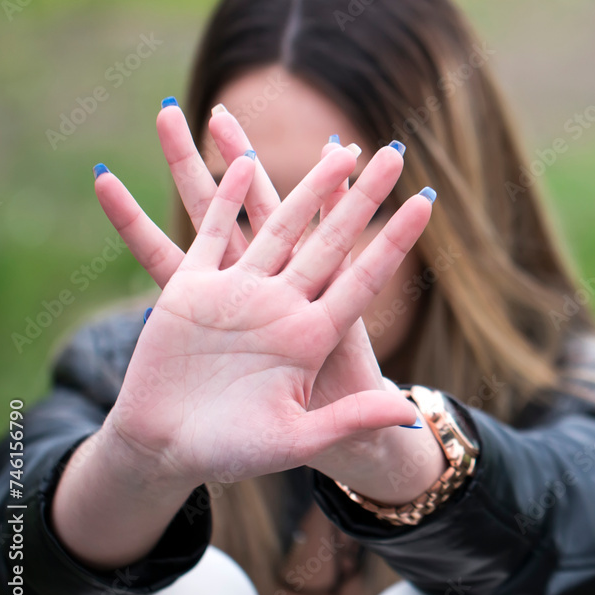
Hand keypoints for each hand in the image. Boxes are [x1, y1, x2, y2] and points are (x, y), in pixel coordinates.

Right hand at [93, 129, 431, 489]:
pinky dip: (224, 199)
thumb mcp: (298, 437)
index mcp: (311, 336)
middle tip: (391, 153)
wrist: (168, 451)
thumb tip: (410, 417)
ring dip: (300, 182)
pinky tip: (239, 163)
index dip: (394, 242)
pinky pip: (211, 234)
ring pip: (268, 220)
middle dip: (359, 194)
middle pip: (327, 236)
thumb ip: (351, 419)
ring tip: (332, 142)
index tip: (427, 204)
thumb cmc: (233, 453)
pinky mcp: (192, 290)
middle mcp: (282, 305)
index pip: (364, 277)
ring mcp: (238, 292)